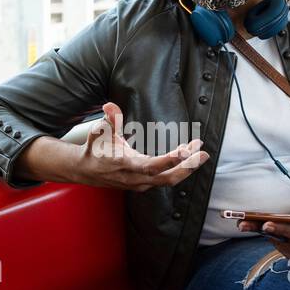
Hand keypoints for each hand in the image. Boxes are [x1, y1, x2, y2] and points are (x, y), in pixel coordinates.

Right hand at [77, 102, 208, 191]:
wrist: (85, 171)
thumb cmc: (94, 150)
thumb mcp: (98, 133)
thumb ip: (108, 120)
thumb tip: (110, 106)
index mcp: (123, 165)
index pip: (150, 166)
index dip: (169, 160)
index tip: (185, 151)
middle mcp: (134, 178)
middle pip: (166, 178)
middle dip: (187, 167)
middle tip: (203, 153)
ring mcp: (140, 183)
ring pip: (168, 180)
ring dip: (187, 167)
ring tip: (201, 152)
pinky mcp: (144, 184)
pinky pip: (165, 179)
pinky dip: (179, 168)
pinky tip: (189, 155)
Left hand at [238, 178, 289, 265]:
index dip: (284, 229)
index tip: (267, 223)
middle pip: (289, 240)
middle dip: (267, 231)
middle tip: (247, 223)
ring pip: (282, 245)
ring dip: (264, 235)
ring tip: (245, 224)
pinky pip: (282, 249)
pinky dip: (270, 239)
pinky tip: (256, 229)